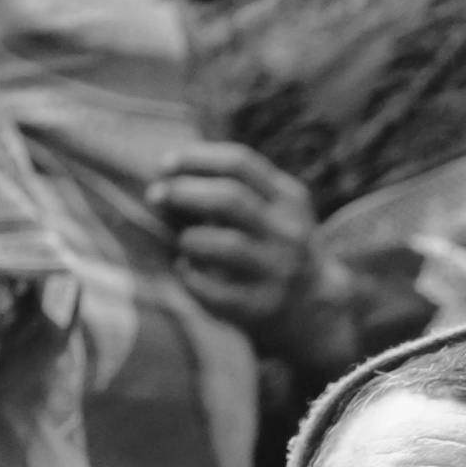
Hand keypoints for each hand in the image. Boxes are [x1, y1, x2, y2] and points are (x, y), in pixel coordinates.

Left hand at [155, 144, 331, 346]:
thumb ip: (232, 188)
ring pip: (224, 244)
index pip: (240, 164)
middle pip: (230, 199)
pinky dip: (189, 276)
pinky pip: (214, 290)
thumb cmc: (270, 245)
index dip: (196, 159)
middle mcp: (288, 233)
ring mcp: (277, 271)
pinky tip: (185, 268)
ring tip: (183, 241)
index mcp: (289, 199)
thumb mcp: (270, 209)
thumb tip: (166, 176)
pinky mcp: (260, 307)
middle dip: (184, 192)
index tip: (164, 164)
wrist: (310, 304)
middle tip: (155, 195)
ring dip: (189, 238)